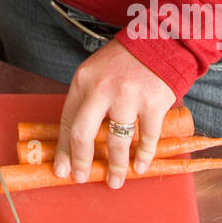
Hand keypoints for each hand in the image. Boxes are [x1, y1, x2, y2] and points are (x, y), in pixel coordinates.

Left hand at [53, 39, 176, 189]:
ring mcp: (128, 97)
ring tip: (114, 181)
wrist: (159, 41)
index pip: (67, 120)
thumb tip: (78, 139)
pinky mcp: (154, 103)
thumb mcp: (96, 72)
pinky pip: (147, 138)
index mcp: (83, 81)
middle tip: (81, 178)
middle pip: (84, 134)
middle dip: (81, 161)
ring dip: (115, 166)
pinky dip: (143, 156)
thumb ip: (87, 99)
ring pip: (117, 141)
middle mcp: (102, 89)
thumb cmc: (124, 60)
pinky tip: (139, 167)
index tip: (62, 169)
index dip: (64, 149)